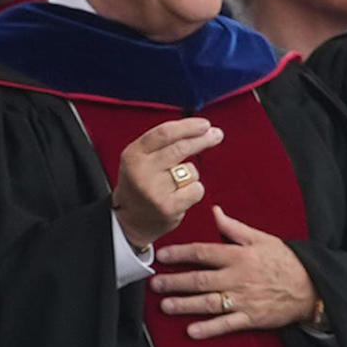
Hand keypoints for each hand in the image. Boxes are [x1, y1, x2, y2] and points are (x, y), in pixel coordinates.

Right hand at [112, 116, 223, 249]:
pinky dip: (194, 191)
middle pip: (181, 148)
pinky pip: (196, 190)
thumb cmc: (142, 184)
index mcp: (134, 154)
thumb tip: (202, 129)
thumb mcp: (141, 159)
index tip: (204, 124)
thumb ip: (163, 143)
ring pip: (192, 170)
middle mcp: (142, 171)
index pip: (165, 133)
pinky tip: (180, 197)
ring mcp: (154, 190)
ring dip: (192, 174)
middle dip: (203, 139)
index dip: (188, 126)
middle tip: (216, 135)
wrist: (130, 221)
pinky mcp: (168, 207)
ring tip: (177, 184)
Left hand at [150, 210, 323, 337]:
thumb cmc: (285, 261)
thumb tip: (214, 212)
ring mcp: (243, 300)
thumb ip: (235, 228)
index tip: (162, 256)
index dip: (180, 254)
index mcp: (239, 256)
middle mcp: (237, 278)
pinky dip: (209, 329)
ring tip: (165, 306)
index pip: (203, 253)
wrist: (311, 287)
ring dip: (184, 305)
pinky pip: (226, 325)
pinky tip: (191, 331)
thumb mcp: (262, 238)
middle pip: (199, 280)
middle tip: (155, 284)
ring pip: (208, 303)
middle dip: (174, 282)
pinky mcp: (251, 318)